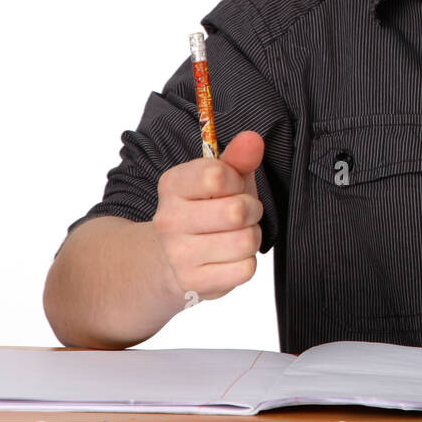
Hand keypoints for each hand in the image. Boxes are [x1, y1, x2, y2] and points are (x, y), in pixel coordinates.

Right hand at [153, 130, 264, 304]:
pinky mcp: (194, 282)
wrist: (172, 259)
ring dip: (251, 236)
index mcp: (173, 185)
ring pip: (245, 241)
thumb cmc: (206, 209)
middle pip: (236, 211)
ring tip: (236, 235)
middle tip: (240, 214)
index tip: (232, 186)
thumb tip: (253, 139)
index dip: (237, 180)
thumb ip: (239, 158)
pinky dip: (246, 263)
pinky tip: (229, 258)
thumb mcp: (222, 178)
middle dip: (251, 210)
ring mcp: (179, 254)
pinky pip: (245, 269)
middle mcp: (168, 220)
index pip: (216, 175)